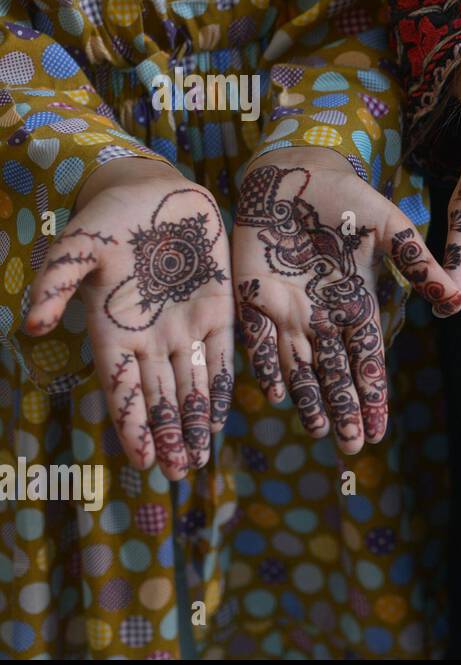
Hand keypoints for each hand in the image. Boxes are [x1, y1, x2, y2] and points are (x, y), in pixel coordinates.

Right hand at [24, 158, 234, 478]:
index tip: (143, 459)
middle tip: (179, 473)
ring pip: (191, 384)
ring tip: (198, 459)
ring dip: (194, 422)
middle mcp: (150, 337)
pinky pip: (222, 355)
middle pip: (159, 397)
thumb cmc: (107, 219)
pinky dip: (222, 386)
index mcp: (113, 329)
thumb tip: (33, 325)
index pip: (123, 388)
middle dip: (168, 435)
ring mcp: (185, 325)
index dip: (132, 423)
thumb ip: (56, 285)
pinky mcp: (217, 309)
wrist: (153, 192)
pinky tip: (223, 418)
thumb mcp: (75, 247)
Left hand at [232, 147, 459, 453]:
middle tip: (352, 447)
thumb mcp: (387, 226)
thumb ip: (415, 261)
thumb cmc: (344, 197)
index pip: (367, 359)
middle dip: (344, 410)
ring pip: (301, 368)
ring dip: (311, 400)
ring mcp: (288, 310)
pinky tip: (277, 393)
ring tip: (319, 434)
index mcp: (356, 303)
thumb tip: (453, 297)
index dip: (372, 394)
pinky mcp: (254, 298)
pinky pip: (260, 340)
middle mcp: (324, 317)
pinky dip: (268, 365)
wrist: (292, 176)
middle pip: (336, 373)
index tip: (380, 428)